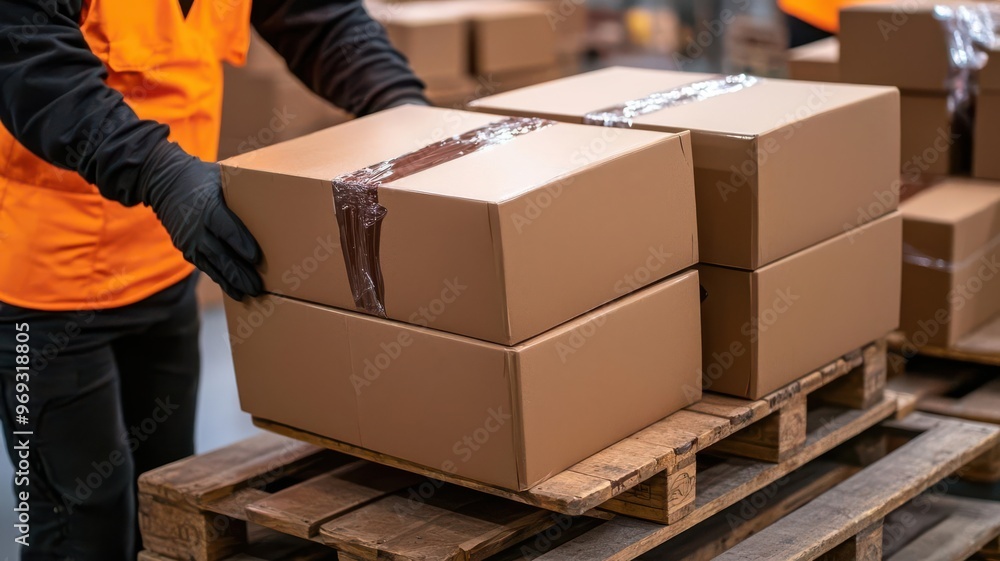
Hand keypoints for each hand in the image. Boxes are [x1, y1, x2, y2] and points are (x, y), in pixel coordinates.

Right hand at [142, 145, 262, 300]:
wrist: (164, 182)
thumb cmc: (201, 177)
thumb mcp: (220, 177)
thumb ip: (241, 190)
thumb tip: (274, 197)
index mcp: (208, 207)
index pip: (226, 228)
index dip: (241, 243)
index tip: (256, 258)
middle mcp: (197, 228)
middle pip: (221, 253)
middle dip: (240, 272)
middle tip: (259, 287)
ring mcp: (190, 241)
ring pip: (214, 265)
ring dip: (233, 281)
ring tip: (251, 294)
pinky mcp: (188, 250)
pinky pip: (207, 268)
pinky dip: (222, 280)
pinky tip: (236, 292)